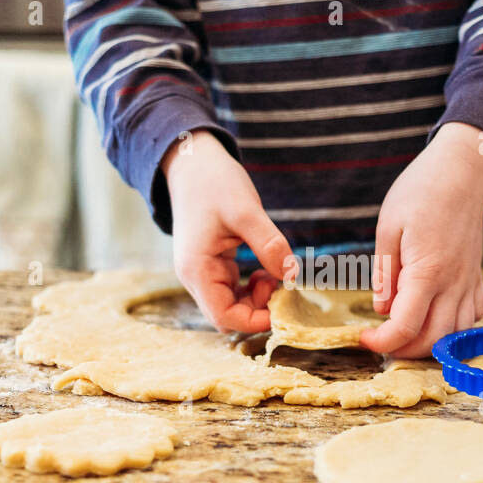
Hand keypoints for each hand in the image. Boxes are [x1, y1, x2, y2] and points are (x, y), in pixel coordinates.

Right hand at [162, 130, 291, 332]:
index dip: (255, 320)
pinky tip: (265, 269)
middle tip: (280, 284)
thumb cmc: (214, 182)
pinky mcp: (212, 265)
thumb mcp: (245, 210)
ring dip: (256, 299)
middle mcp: (195, 277)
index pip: (224, 317)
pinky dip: (252, 287)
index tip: (282, 305)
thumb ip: (269, 244)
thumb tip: (290, 276)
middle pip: (228, 316)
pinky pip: (233, 290)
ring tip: (273, 273)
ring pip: (232, 305)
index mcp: (197, 269)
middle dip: (258, 309)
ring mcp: (202, 272)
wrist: (192, 162)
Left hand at [360, 122, 482, 357]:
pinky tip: (433, 319)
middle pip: (434, 341)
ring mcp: (469, 283)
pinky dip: (453, 330)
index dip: (382, 342)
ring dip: (431, 344)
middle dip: (405, 351)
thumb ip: (385, 273)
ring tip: (405, 334)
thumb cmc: (420, 192)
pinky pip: (471, 318)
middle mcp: (454, 284)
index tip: (364, 337)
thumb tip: (381, 310)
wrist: (461, 172)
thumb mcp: (388, 227)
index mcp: (427, 272)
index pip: (406, 326)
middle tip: (381, 340)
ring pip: (457, 335)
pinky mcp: (476, 279)